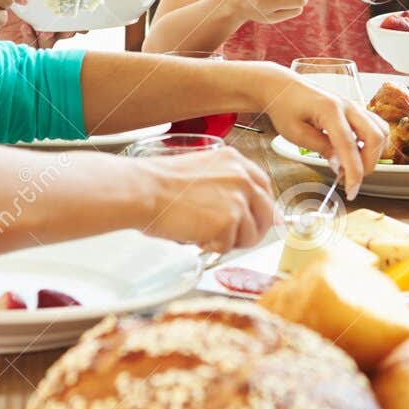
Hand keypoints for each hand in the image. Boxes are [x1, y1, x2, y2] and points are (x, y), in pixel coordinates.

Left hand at [0, 0, 76, 47]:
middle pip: (61, 31)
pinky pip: (34, 48)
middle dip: (69, 31)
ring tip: (50, 31)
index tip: (82, 22)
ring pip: (50, 41)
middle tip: (72, 29)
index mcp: (38, 10)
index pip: (63, 16)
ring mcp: (28, 37)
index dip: (75, 20)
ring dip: (53, 36)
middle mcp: (36, 25)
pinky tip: (27, 29)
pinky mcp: (18, 48)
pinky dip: (34, 39)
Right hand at [137, 147, 275, 252]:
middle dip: (251, 231)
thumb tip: (249, 212)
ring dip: (228, 241)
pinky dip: (211, 247)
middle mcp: (242, 177)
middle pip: (266, 213)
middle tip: (231, 238)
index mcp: (235, 161)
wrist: (143, 190)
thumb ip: (228, 187)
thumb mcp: (202, 174)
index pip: (264, 186)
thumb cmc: (159, 184)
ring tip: (201, 232)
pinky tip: (193, 234)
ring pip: (250, 235)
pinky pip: (228, 246)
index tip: (259, 219)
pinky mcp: (229, 221)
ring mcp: (238, 199)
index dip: (263, 207)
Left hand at [258, 71, 388, 199]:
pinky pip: (375, 125)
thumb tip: (340, 165)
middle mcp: (347, 105)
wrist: (282, 87)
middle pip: (375, 136)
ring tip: (354, 165)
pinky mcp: (355, 109)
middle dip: (369, 164)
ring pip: (381, 130)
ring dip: (374, 153)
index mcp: (329, 110)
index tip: (352, 191)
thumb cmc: (284, 107)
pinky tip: (357, 152)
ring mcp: (354, 105)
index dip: (354, 172)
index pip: (349, 146)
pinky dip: (373, 143)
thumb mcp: (295, 133)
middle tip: (352, 179)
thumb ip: (321, 147)